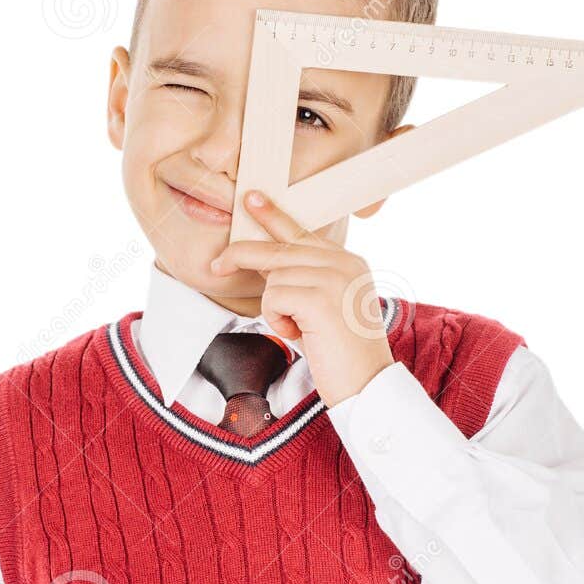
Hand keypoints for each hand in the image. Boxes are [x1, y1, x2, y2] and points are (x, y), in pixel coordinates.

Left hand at [209, 191, 394, 407]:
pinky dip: (277, 319)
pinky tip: (300, 334)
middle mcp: (344, 262)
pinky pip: (273, 296)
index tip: (251, 199)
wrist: (367, 385)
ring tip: (301, 329)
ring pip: (273, 277)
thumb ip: (302, 280)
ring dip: (275, 309)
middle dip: (241, 256)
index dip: (272, 216)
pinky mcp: (319, 297)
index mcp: (348, 262)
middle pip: (278, 249)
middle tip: (216, 265)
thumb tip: (264, 261)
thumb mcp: (323, 307)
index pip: (302, 232)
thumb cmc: (342, 354)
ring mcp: (333, 277)